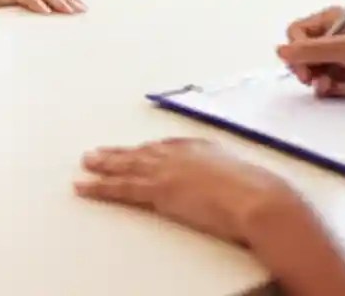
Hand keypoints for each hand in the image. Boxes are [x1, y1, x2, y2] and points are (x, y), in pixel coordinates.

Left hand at [73, 137, 309, 247]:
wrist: (258, 199)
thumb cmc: (261, 195)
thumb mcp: (247, 179)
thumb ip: (234, 179)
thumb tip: (240, 187)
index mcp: (201, 147)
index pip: (167, 146)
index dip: (148, 149)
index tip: (136, 150)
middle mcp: (180, 154)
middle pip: (141, 152)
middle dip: (119, 153)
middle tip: (97, 152)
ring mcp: (167, 170)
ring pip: (125, 166)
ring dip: (103, 165)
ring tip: (85, 163)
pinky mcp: (158, 190)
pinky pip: (120, 188)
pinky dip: (99, 187)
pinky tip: (83, 186)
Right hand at [279, 7, 344, 99]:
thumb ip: (311, 49)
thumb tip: (282, 51)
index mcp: (331, 20)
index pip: (296, 33)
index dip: (296, 50)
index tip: (305, 65)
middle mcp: (332, 37)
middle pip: (300, 54)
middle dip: (306, 68)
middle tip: (313, 78)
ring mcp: (338, 58)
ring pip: (310, 71)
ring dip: (318, 81)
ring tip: (332, 86)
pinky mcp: (344, 76)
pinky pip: (323, 85)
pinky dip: (330, 90)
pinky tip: (344, 89)